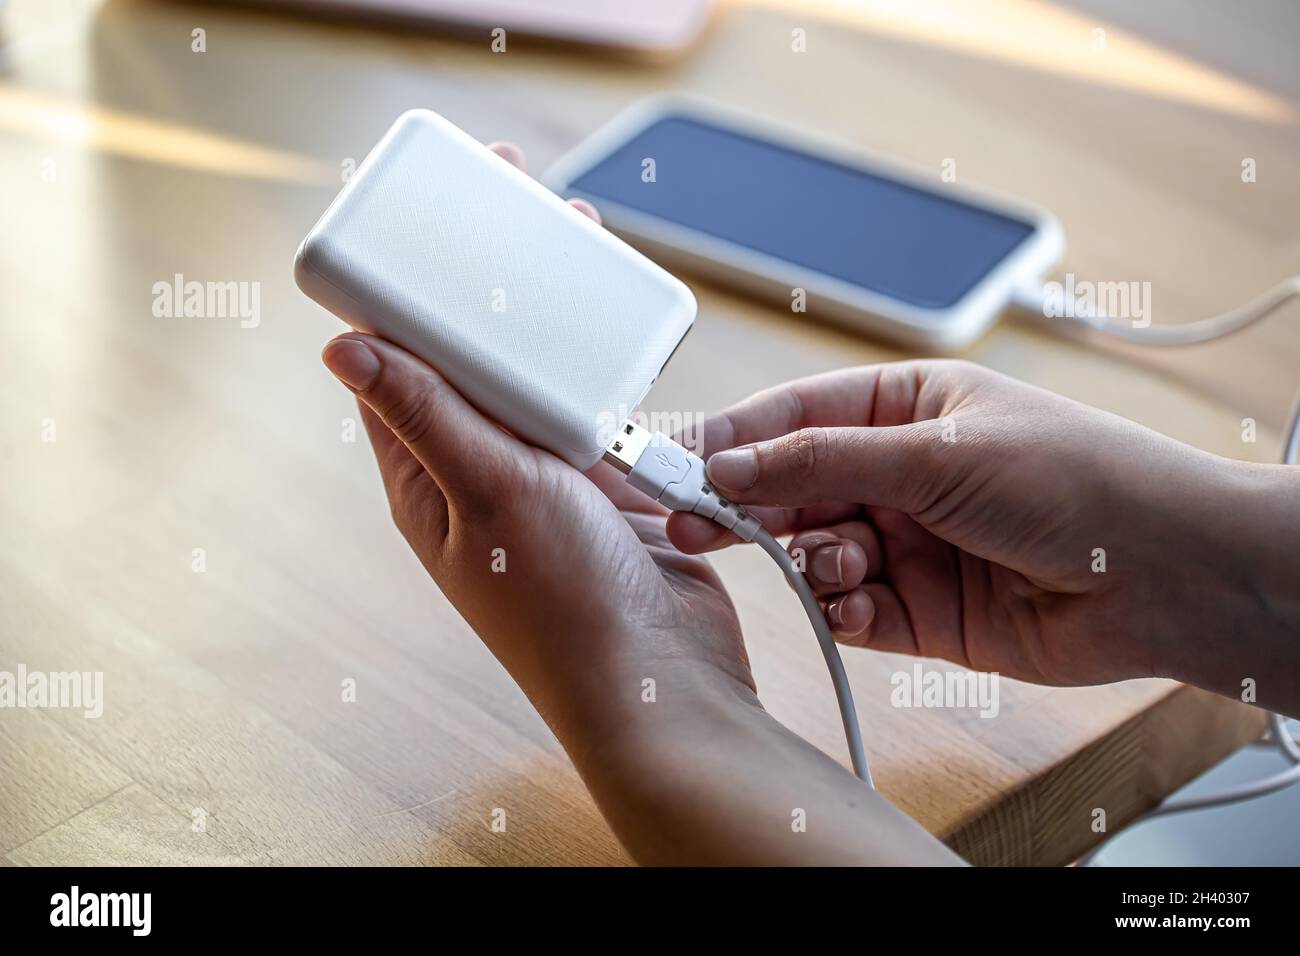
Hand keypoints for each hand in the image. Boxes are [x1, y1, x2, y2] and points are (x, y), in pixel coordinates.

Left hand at [321, 142, 753, 744]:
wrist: (668, 684)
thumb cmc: (565, 608)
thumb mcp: (488, 495)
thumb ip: (428, 416)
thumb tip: (341, 349)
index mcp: (427, 478)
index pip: (399, 363)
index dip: (408, 287)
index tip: (430, 218)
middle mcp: (480, 474)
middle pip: (476, 357)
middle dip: (490, 283)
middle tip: (519, 201)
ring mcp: (546, 481)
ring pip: (542, 377)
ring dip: (553, 317)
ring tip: (577, 244)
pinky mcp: (608, 488)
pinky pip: (601, 408)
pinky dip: (609, 368)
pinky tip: (624, 333)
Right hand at [668, 360, 1299, 704]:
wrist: (1164, 575)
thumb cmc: (1075, 479)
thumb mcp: (936, 451)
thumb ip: (822, 459)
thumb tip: (730, 463)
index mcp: (908, 407)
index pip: (796, 415)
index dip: (734, 437)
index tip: (676, 460)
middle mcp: (902, 473)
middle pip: (794, 486)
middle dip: (748, 507)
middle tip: (692, 525)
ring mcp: (909, 542)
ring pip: (816, 551)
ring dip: (811, 560)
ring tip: (838, 565)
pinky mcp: (920, 610)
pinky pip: (849, 609)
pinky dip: (841, 609)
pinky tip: (855, 604)